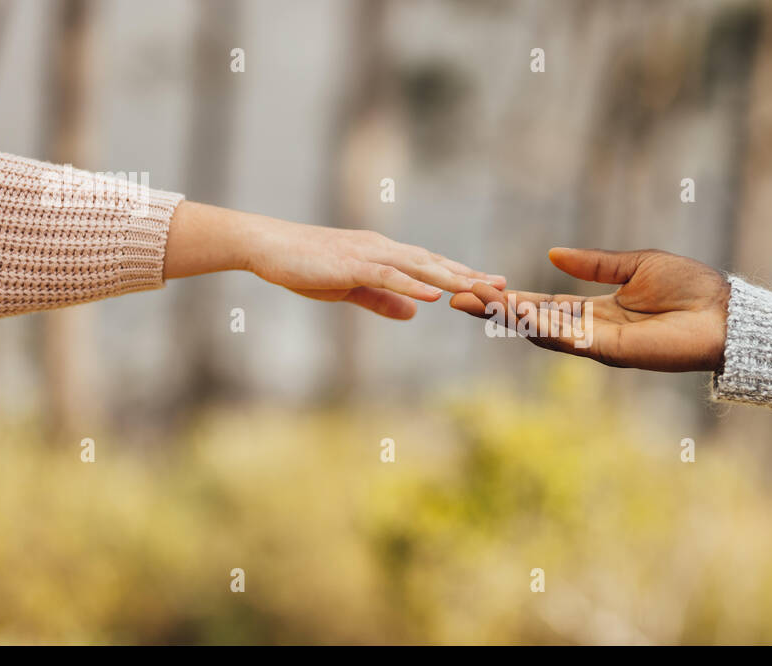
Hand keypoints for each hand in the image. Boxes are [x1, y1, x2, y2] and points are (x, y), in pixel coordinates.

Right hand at [164, 201, 504, 319]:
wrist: (268, 247)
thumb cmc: (305, 266)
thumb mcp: (350, 288)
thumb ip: (383, 300)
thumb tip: (415, 312)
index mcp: (386, 255)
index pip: (432, 266)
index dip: (463, 275)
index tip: (493, 284)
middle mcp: (384, 249)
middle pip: (435, 263)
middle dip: (469, 275)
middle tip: (503, 286)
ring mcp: (369, 254)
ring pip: (419, 267)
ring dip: (451, 278)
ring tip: (480, 289)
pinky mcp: (351, 264)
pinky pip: (387, 275)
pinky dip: (412, 284)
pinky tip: (433, 293)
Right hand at [450, 248, 729, 371]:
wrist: (725, 315)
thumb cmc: (691, 289)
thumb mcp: (636, 265)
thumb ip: (595, 264)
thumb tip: (553, 254)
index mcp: (596, 311)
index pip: (543, 304)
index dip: (511, 298)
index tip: (476, 288)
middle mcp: (592, 330)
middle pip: (534, 321)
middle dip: (497, 311)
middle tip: (459, 298)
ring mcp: (600, 344)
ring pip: (544, 332)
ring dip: (510, 319)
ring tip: (477, 304)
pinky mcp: (614, 351)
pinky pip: (571, 339)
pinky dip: (543, 327)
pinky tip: (518, 315)